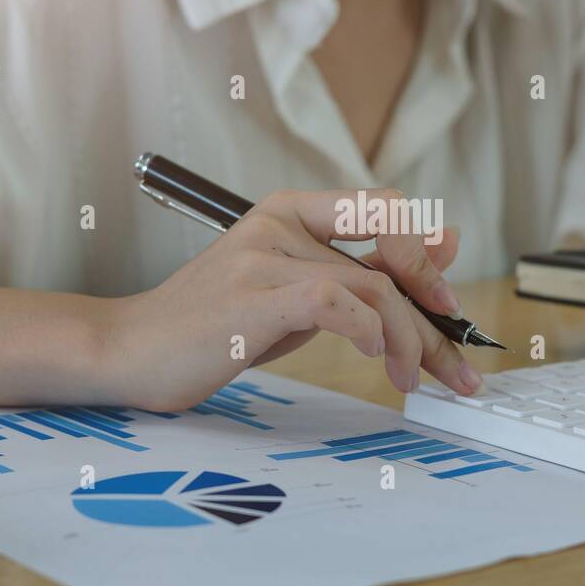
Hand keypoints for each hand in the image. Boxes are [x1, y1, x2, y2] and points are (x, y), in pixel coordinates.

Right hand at [99, 188, 482, 411]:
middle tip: (454, 363)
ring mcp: (263, 255)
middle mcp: (279, 222)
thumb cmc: (214, 325)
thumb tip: (444, 244)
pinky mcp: (251, 295)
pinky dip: (367, 330)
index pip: (385, 206)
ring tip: (411, 379)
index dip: (427, 253)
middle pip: (388, 257)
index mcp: (290, 210)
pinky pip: (334, 301)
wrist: (130, 350)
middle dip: (433, 315)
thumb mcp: (295, 292)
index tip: (448, 305)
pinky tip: (373, 356)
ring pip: (371, 286)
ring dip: (407, 340)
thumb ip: (359, 269)